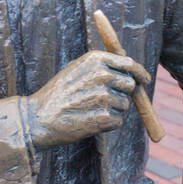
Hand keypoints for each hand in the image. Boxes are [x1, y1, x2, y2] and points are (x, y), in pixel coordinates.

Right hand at [26, 51, 149, 147]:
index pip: (129, 64)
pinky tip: (90, 121)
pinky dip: (108, 124)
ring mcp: (105, 96)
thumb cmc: (57, 95)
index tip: (143, 80)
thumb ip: (99, 66)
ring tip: (89, 111)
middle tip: (104, 100)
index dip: (139, 73)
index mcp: (96, 60)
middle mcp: (103, 75)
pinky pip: (118, 121)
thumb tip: (127, 69)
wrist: (39, 118)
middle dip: (122, 93)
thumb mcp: (75, 70)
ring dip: (112, 110)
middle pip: (130, 85)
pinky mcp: (105, 117)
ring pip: (124, 105)